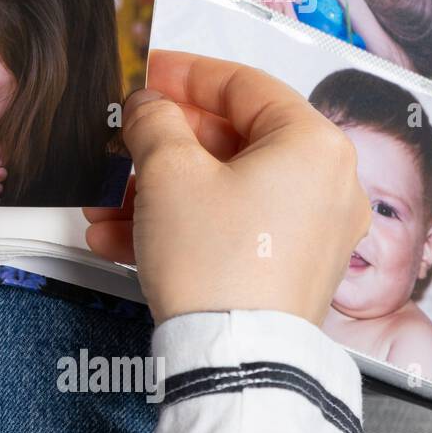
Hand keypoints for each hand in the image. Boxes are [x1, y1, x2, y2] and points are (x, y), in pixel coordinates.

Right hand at [83, 51, 369, 325]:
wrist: (234, 358)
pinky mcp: (289, 269)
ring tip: (105, 207)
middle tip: (121, 145)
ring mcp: (311, 231)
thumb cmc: (214, 262)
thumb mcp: (168, 173)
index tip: (148, 74)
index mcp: (312, 145)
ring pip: (222, 190)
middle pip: (231, 142)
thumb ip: (154, 123)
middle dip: (161, 148)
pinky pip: (230, 228)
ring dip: (157, 193)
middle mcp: (325, 184)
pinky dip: (180, 226)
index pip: (243, 85)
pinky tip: (121, 240)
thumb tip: (149, 106)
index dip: (185, 75)